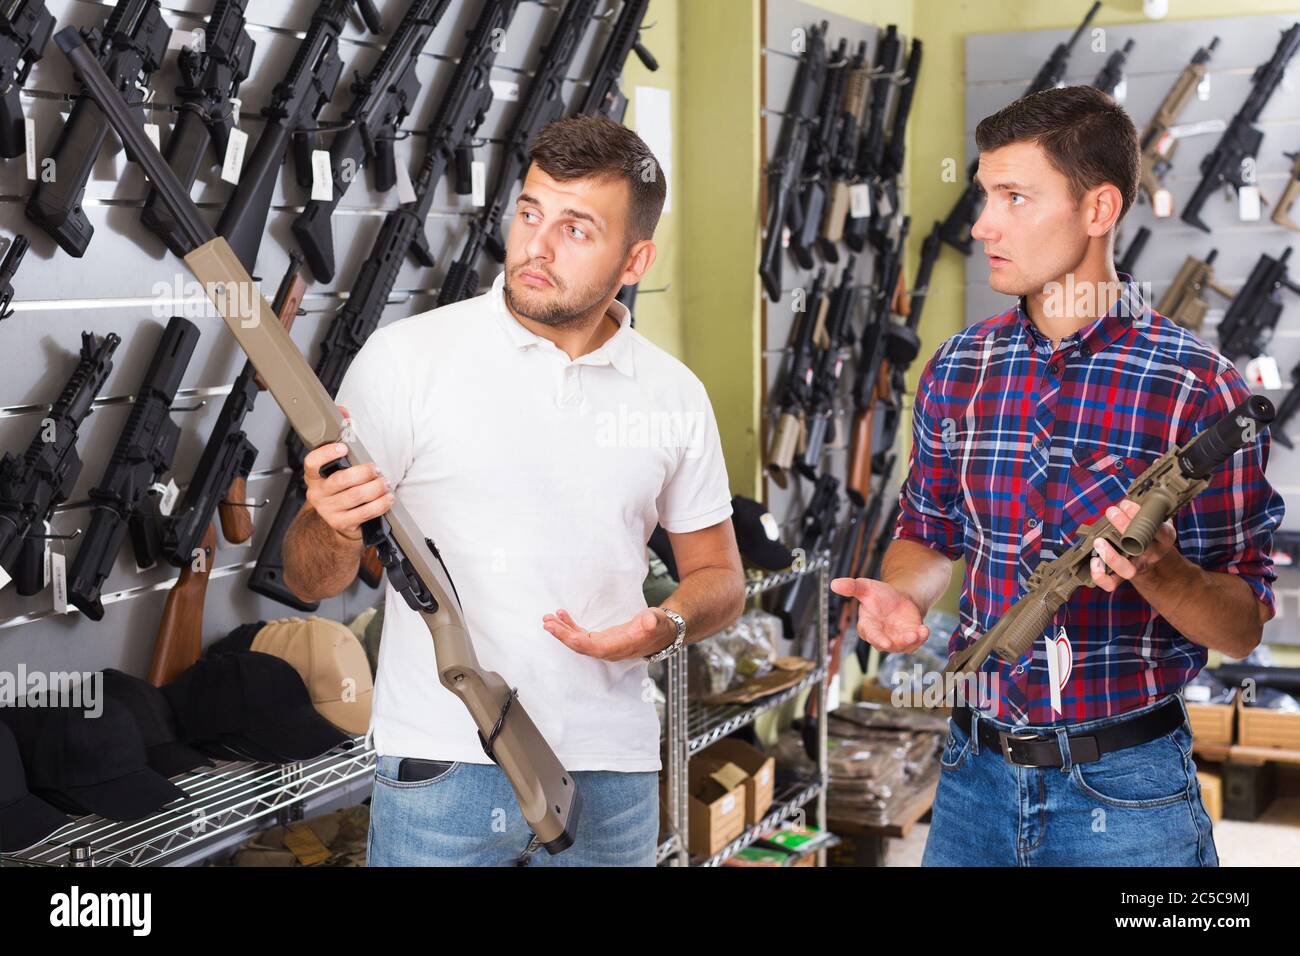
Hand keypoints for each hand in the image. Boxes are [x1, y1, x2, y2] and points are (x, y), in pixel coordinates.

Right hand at [302, 405, 392, 540]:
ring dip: (376, 488)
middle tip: (375, 469)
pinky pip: (365, 512)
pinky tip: (387, 497)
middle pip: (341, 480)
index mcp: (314, 476)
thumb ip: (339, 437)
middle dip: (363, 472)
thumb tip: (343, 411)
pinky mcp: (342, 523)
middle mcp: (318, 493)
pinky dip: (380, 504)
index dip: (326, 454)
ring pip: (356, 496)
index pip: (312, 462)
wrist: (335, 521)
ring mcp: (329, 510)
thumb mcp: (335, 466)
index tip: (343, 447)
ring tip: (385, 483)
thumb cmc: (339, 489)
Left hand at [542, 608, 675, 661]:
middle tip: (546, 622)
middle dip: (561, 635)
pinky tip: (562, 616)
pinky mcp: (602, 640)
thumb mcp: (658, 621)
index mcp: (618, 647)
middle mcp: (608, 650)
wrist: (662, 633)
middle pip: (579, 646)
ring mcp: (603, 646)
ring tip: (548, 619)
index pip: (590, 647)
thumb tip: (650, 621)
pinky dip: (571, 626)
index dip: (572, 639)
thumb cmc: (659, 626)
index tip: (557, 628)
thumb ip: (653, 621)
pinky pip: (582, 635)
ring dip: (562, 631)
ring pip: (578, 641)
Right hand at [830, 577, 928, 653]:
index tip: (884, 643)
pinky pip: (916, 642)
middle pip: (888, 645)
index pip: (870, 634)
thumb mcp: (866, 587)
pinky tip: (924, 629)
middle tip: (908, 637)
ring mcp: (896, 640)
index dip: (877, 639)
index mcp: (868, 626)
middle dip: (898, 643)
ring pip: (904, 646)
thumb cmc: (880, 596)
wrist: (900, 599)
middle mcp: (881, 636)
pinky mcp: (910, 639)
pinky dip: (921, 638)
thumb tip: (834, 583)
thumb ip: (852, 587)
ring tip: (920, 631)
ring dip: (912, 641)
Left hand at [1090, 498, 1177, 591]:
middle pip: (1141, 545)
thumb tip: (1138, 494)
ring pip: (1127, 570)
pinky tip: (1094, 561)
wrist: (1160, 567)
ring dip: (1111, 556)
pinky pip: (1111, 583)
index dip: (1141, 516)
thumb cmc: (1153, 536)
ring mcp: (1138, 567)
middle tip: (1112, 511)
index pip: (1158, 528)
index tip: (1126, 503)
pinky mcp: (1123, 577)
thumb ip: (1151, 510)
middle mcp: (1152, 555)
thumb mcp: (1159, 521)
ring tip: (1099, 541)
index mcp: (1164, 538)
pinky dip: (1100, 575)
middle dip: (1125, 527)